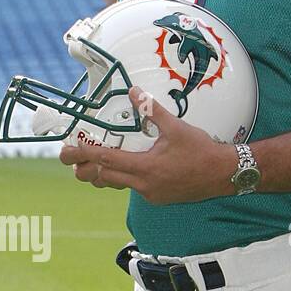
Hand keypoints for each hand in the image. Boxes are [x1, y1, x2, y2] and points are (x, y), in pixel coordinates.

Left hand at [58, 88, 235, 204]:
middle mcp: (144, 185)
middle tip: (69, 157)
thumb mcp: (176, 127)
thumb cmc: (202, 151)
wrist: (224, 175)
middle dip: (83, 168)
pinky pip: (131, 188)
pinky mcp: (156, 197)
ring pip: (115, 185)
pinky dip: (120, 178)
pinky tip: (120, 168)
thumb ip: (153, 111)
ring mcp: (149, 194)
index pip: (106, 160)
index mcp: (146, 168)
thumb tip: (135, 92)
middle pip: (103, 178)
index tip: (67, 150)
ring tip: (87, 164)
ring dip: (100, 175)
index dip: (84, 153)